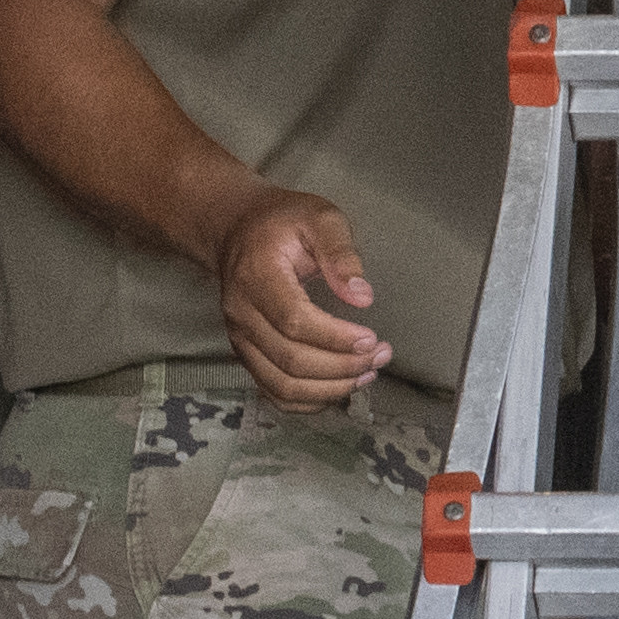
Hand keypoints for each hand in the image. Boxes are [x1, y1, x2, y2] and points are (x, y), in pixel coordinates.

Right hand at [210, 191, 388, 402]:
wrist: (236, 230)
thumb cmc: (281, 222)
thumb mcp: (319, 218)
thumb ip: (341, 252)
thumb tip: (362, 296)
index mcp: (257, 276)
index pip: (295, 321)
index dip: (336, 337)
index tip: (372, 338)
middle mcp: (242, 313)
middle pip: (291, 359)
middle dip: (343, 366)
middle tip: (381, 356)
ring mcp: (240, 337)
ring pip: (281, 384)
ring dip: (329, 389)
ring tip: (368, 374)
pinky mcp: (246, 352)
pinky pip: (272, 391)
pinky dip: (308, 400)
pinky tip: (339, 389)